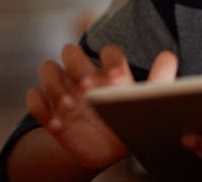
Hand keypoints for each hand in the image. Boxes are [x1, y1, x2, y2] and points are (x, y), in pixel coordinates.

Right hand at [27, 43, 177, 170]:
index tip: (114, 74)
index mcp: (112, 73)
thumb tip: (167, 55)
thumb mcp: (149, 102)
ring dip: (54, 84)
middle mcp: (87, 76)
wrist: (108, 150)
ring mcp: (66, 92)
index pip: (109, 52)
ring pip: (47, 68)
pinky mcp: (50, 112)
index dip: (110, 58)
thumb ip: (162, 79)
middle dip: (75, 64)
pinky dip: (39, 106)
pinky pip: (33, 98)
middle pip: (70, 51)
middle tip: (86, 84)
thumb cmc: (131, 119)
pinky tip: (56, 122)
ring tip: (69, 106)